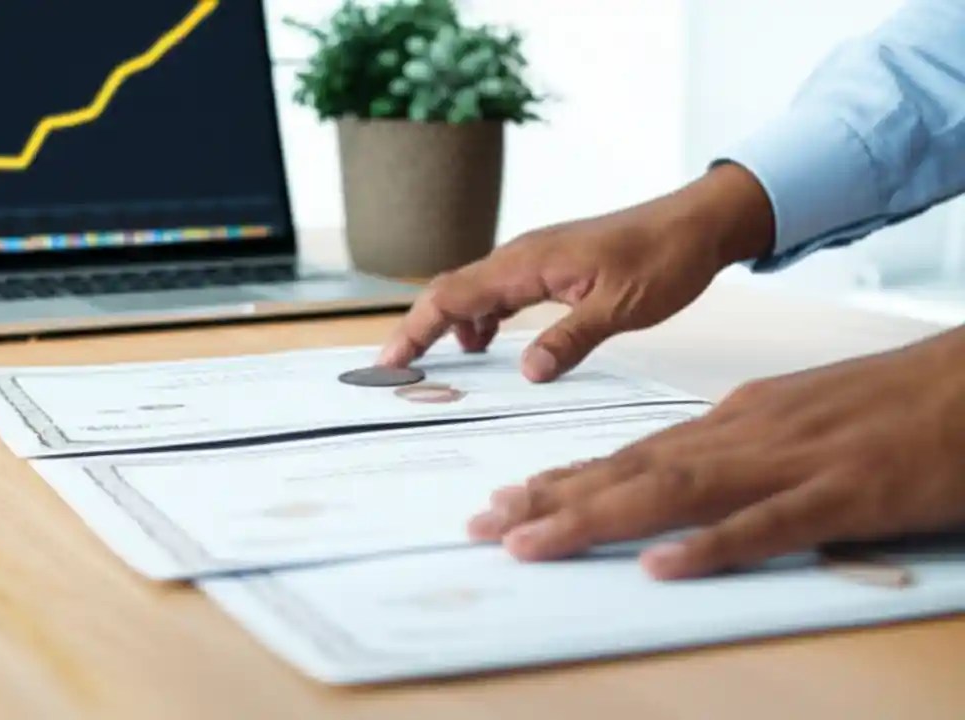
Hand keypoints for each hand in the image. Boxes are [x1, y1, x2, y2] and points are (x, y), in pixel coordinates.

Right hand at [378, 163, 774, 380]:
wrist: (697, 223)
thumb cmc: (665, 258)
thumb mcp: (620, 308)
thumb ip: (571, 340)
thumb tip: (528, 372)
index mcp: (529, 262)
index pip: (453, 296)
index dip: (416, 329)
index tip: (390, 360)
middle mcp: (521, 255)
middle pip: (451, 291)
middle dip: (419, 329)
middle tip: (396, 369)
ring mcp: (533, 259)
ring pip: (473, 291)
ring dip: (451, 326)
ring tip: (440, 366)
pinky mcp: (549, 266)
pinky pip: (499, 292)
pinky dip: (482, 318)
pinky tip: (488, 344)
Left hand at [468, 328, 964, 579]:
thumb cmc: (891, 402)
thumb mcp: (798, 417)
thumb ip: (738, 446)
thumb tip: (680, 479)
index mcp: (736, 419)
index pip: (633, 452)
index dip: (566, 478)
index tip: (509, 499)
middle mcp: (745, 434)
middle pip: (632, 469)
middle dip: (552, 499)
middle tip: (486, 525)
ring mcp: (791, 463)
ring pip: (675, 491)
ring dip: (595, 517)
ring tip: (532, 542)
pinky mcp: (844, 495)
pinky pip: (768, 525)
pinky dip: (711, 545)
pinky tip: (662, 565)